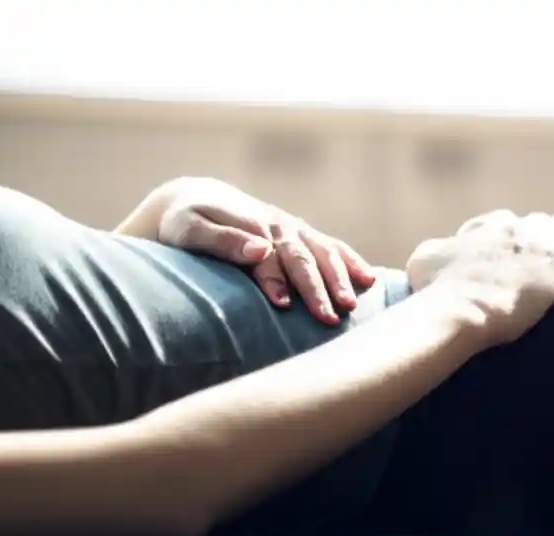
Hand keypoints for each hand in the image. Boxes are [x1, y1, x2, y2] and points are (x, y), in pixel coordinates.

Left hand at [152, 177, 376, 324]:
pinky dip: (350, 261)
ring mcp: (292, 228)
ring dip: (339, 277)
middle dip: (318, 287)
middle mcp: (277, 224)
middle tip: (330, 317)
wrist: (195, 200)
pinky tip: (369, 279)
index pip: (270, 256)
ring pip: (323, 251)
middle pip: (302, 256)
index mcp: (251, 223)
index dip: (277, 280)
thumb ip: (223, 240)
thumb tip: (260, 251)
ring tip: (352, 304)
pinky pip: (331, 246)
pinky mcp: (300, 234)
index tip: (284, 305)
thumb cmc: (185, 222)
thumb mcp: (190, 229)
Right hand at [406, 209, 553, 347]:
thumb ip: (440, 249)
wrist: (461, 310)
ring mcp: (538, 240)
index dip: (503, 242)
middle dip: (534, 241)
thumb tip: (442, 251)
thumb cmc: (437, 291)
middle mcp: (512, 226)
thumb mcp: (424, 261)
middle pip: (533, 225)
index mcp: (483, 226)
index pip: (500, 225)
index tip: (504, 260)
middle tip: (534, 265)